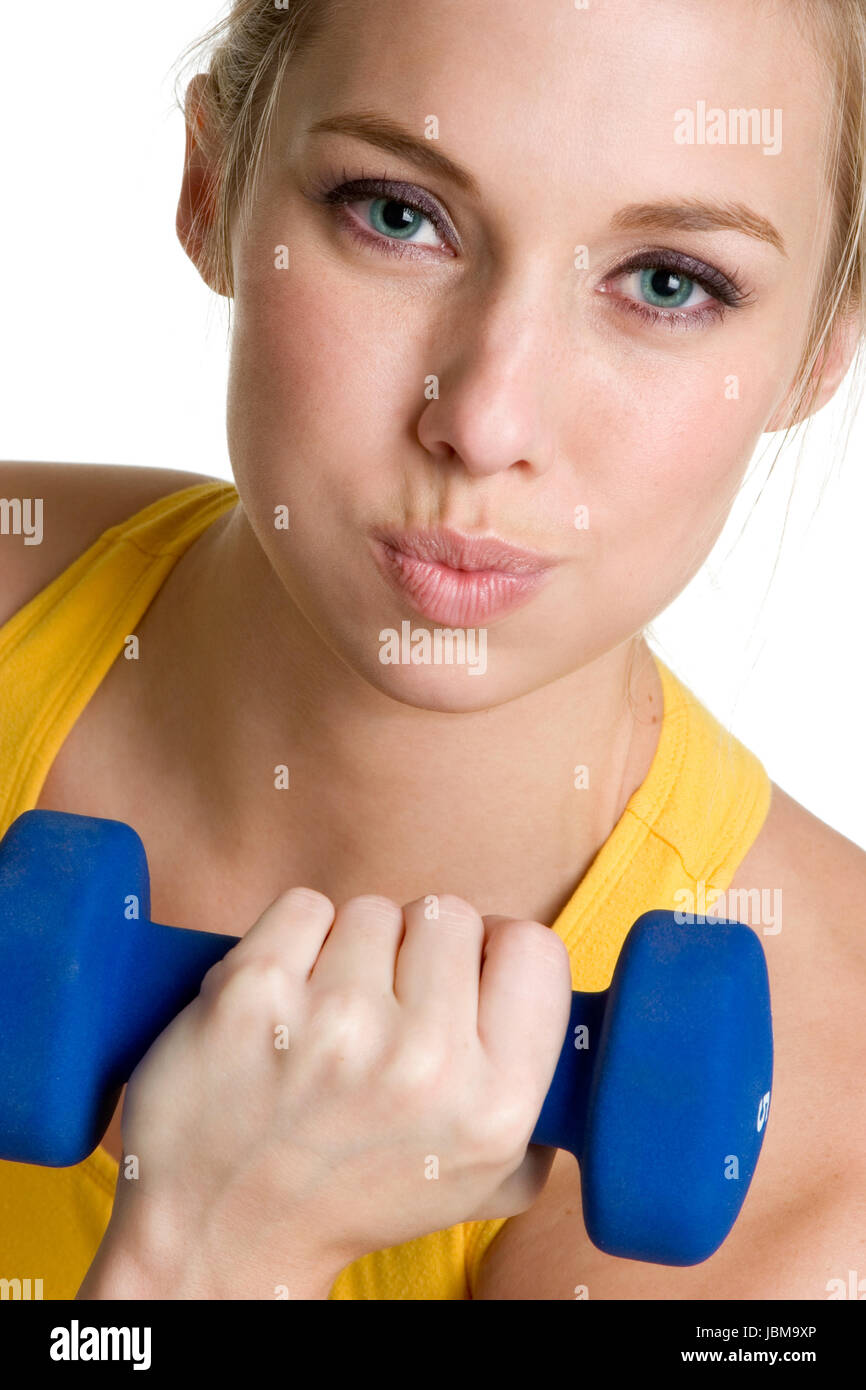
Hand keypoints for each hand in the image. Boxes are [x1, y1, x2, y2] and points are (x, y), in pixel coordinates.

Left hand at [101, 890, 572, 1297]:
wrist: (221, 1232)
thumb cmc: (353, 1194)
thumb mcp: (481, 1180)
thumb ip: (540, 1102)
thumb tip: (583, 1024)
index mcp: (496, 1106)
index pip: (534, 947)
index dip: (495, 952)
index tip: (462, 978)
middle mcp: (423, 1063)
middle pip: (448, 914)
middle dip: (415, 949)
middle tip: (382, 1007)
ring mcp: (336, 1023)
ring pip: (373, 909)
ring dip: (351, 949)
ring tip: (327, 1017)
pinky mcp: (254, 992)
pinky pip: (303, 906)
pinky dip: (292, 938)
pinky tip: (282, 1000)